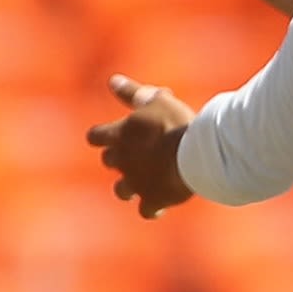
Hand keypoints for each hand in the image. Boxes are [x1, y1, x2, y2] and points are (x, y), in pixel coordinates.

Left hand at [86, 74, 196, 219]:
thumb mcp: (158, 101)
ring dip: (130, 188)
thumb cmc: (177, 124)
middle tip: (139, 154)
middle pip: (109, 161)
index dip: (102, 136)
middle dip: (120, 159)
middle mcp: (122, 161)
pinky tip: (161, 205)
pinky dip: (152, 208)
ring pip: (121, 190)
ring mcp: (136, 183)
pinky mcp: (153, 200)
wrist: (196, 155)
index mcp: (119, 135)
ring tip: (145, 184)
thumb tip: (113, 81)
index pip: (96, 136)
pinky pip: (147, 210)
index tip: (113, 135)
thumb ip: (133, 93)